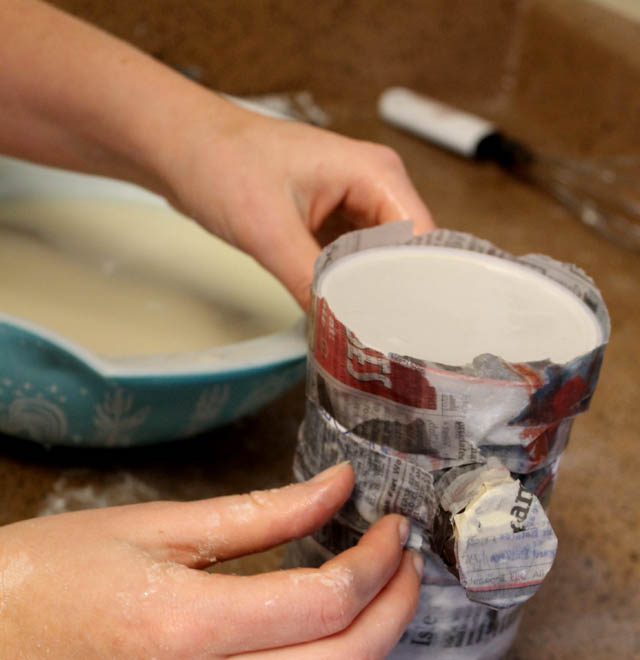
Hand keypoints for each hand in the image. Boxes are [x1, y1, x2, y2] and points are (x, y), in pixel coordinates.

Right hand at [0, 464, 420, 659]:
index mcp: (186, 624)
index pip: (326, 602)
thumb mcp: (160, 524)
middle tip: (402, 570)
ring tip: (374, 622)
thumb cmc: (58, 570)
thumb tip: (338, 488)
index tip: (392, 533)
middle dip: (394, 613)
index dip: (378, 563)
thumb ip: (263, 511)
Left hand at [1, 2, 433, 307]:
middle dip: (395, 297)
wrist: (178, 147)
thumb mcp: (268, 231)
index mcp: (376, 173)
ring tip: (367, 335)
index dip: (416, 289)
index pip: (420, 242)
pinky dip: (348, 287)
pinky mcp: (331, 220)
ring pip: (379, 263)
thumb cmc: (220, 164)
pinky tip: (342, 313)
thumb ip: (312, 283)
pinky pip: (354, 262)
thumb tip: (343, 330)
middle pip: (406, 256)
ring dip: (370, 295)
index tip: (408, 333)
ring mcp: (353, 202)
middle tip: (387, 344)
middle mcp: (375, 185)